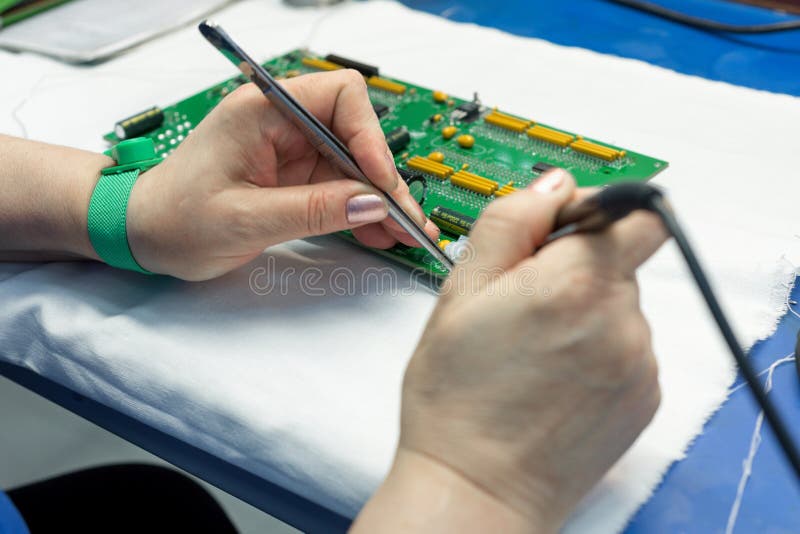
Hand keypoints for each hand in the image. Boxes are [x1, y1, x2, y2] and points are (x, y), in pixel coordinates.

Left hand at [127, 70, 437, 280]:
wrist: (147, 235)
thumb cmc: (176, 217)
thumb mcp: (246, 218)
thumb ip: (312, 211)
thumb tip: (372, 203)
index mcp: (263, 112)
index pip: (339, 98)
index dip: (368, 135)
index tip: (378, 181)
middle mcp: (283, 125)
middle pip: (356, 137)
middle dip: (384, 179)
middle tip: (407, 220)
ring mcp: (292, 153)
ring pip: (355, 167)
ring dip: (380, 200)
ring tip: (405, 234)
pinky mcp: (296, 179)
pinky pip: (341, 190)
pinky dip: (362, 212)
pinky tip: (381, 234)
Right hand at [353, 169, 667, 531]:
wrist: (478, 489)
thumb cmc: (457, 400)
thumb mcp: (460, 293)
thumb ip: (510, 223)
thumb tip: (552, 186)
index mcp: (572, 283)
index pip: (635, 212)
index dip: (596, 213)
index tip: (558, 236)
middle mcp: (619, 321)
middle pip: (620, 260)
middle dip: (574, 269)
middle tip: (522, 307)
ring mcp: (639, 363)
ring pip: (621, 306)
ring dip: (584, 312)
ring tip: (533, 352)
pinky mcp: (645, 398)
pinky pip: (628, 348)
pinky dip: (597, 351)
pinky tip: (554, 378)